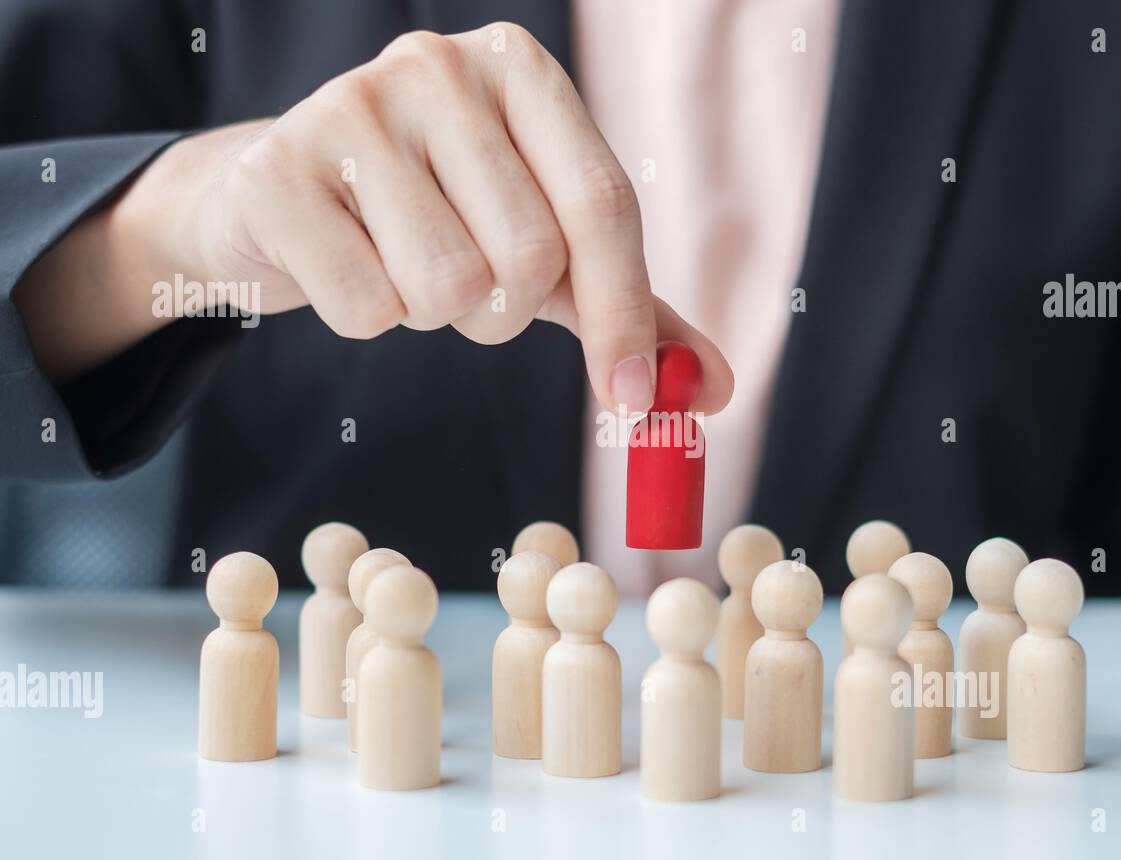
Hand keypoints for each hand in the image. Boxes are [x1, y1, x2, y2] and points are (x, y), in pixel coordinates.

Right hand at [132, 23, 731, 412]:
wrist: (279, 198)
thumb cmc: (433, 217)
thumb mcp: (544, 249)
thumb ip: (630, 311)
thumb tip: (714, 392)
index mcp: (521, 72)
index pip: (602, 205)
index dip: (623, 314)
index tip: (632, 400)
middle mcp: (439, 67)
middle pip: (527, 256)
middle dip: (502, 310)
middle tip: (463, 283)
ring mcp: (350, 107)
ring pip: (447, 287)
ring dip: (433, 314)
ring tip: (398, 262)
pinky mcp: (276, 169)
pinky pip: (367, 308)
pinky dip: (365, 317)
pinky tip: (343, 263)